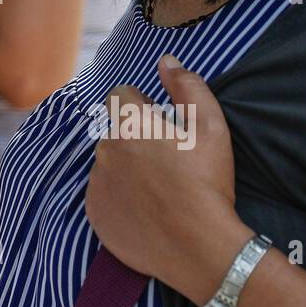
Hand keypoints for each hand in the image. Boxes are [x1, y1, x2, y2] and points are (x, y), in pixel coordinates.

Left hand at [84, 54, 249, 302]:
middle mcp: (105, 148)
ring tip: (158, 188)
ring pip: (108, 162)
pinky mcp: (94, 212)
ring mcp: (96, 182)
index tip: (163, 125)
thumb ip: (187, 86)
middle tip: (166, 161)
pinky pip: (103, 193)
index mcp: (129, 122)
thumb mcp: (211, 126)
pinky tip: (146, 208)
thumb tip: (166, 60)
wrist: (200, 246)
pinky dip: (118, 196)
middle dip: (134, 137)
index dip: (143, 105)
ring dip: (126, 167)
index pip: (121, 94)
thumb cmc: (207, 182)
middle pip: (115, 130)